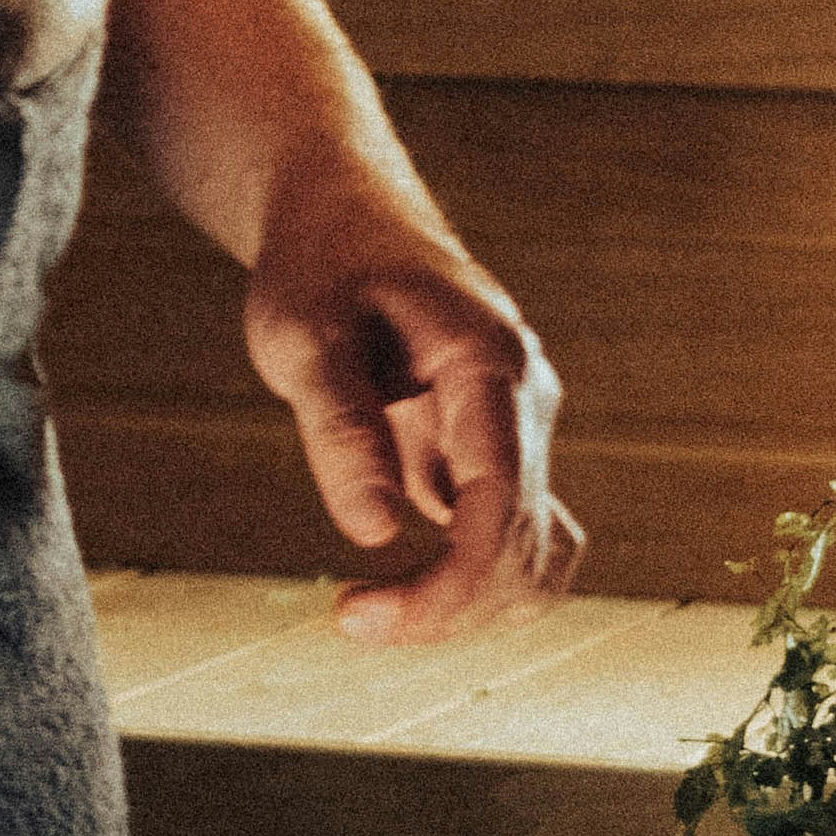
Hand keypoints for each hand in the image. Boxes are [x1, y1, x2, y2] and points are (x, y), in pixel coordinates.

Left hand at [237, 168, 584, 644]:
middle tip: (349, 620)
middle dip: (447, 606)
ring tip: (371, 613)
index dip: (448, 585)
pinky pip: (512, 540)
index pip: (501, 507)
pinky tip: (398, 596)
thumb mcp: (301, 335)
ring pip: (535, 556)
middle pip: (525, 547)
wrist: (343, 216)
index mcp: (491, 365)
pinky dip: (468, 583)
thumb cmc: (318, 264)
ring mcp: (519, 430)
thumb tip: (372, 532)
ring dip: (466, 606)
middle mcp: (525, 403)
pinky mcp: (495, 451)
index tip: (361, 619)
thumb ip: (340, 427)